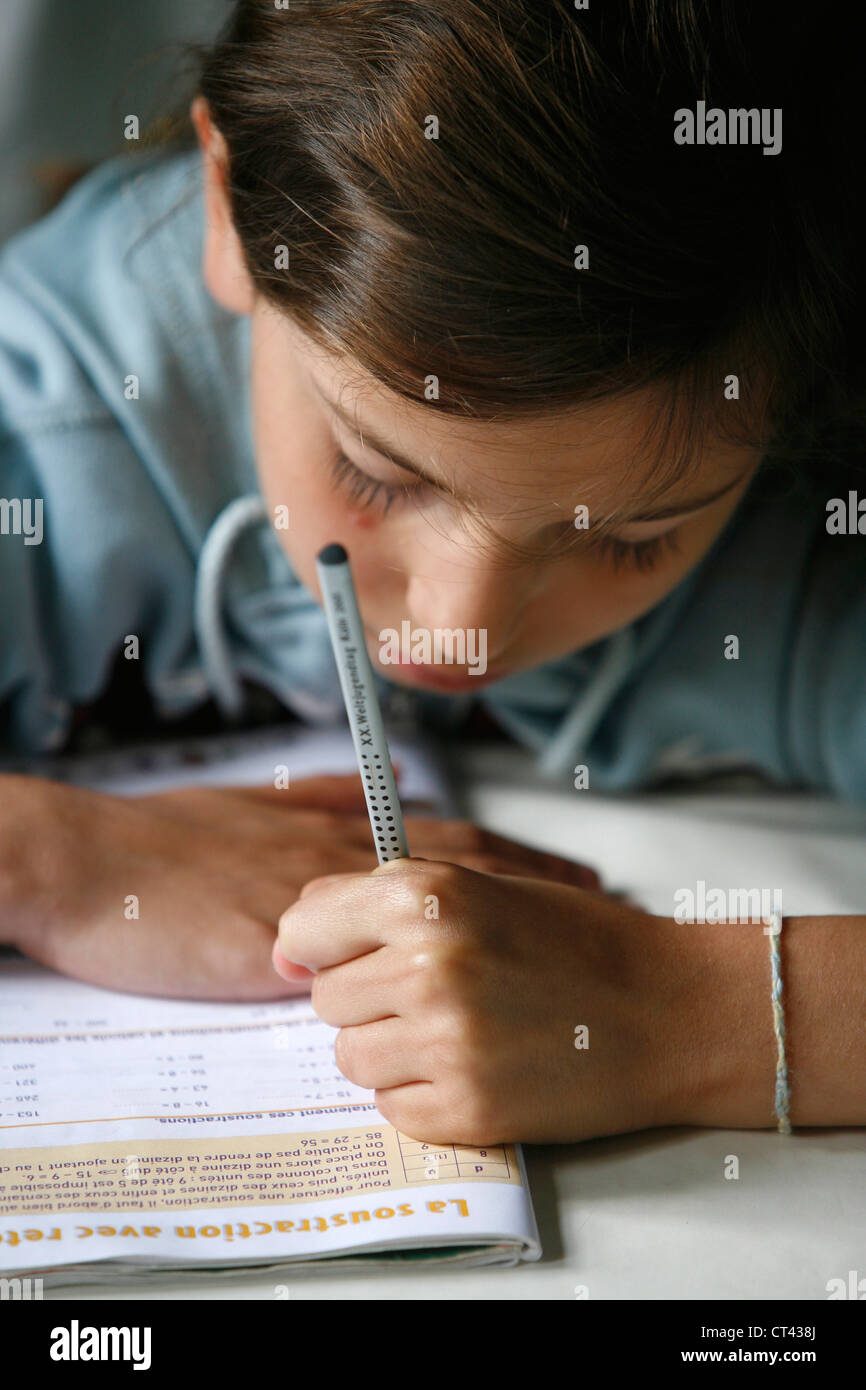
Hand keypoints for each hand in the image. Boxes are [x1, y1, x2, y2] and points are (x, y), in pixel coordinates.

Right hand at [0, 773, 599, 1000]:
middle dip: (539, 900)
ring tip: (562, 965)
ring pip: (425, 926)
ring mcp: (320, 913)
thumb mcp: (254, 804)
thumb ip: (319, 800)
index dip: (522, 863)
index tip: (577, 880)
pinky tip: (455, 1017)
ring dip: (494, 944)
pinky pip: (364, 982)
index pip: (454, 846)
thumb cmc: (167, 839)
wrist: (90, 863)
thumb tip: (375, 789)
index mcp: (341, 832)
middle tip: (603, 917)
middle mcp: (346, 867)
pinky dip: (416, 997)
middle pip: (464, 882)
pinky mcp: (275, 959)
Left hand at [275, 858, 689, 1144]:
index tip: (349, 952)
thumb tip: (286, 946)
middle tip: (433, 990)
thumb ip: (379, 899)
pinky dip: (422, 1094)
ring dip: (391, 1049)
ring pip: (351, 1058)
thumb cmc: (577, 940)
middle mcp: (426, 964)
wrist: (668, 1008)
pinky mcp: (466, 1109)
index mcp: (425, 894)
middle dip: (366, 997)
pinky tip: (475, 1065)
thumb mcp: (480, 883)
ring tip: (457, 1028)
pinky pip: (392, 1107)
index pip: (303, 927)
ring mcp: (445, 1042)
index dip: (325, 942)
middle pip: (326, 999)